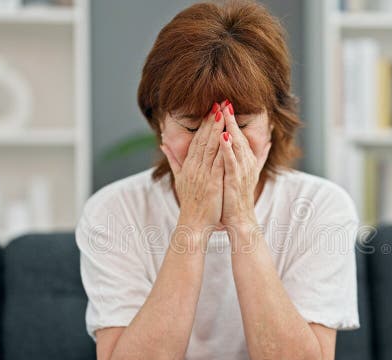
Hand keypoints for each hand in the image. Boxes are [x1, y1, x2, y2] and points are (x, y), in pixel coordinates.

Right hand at [159, 103, 224, 233]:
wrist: (193, 224)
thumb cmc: (191, 203)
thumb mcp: (180, 179)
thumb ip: (173, 160)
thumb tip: (164, 143)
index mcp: (188, 165)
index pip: (197, 140)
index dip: (204, 123)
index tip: (211, 108)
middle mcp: (194, 167)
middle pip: (203, 139)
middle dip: (211, 120)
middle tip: (219, 102)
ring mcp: (203, 175)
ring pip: (210, 147)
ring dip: (217, 128)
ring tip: (223, 112)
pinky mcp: (211, 183)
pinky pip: (218, 162)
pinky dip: (222, 149)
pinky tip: (228, 136)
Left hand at [219, 100, 270, 234]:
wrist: (239, 219)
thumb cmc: (238, 197)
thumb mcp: (249, 172)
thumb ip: (259, 156)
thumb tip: (269, 141)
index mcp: (247, 160)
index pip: (239, 135)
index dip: (233, 119)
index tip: (226, 103)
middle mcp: (247, 163)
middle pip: (239, 135)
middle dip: (231, 118)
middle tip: (225, 100)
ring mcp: (242, 171)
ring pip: (236, 145)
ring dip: (230, 128)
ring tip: (223, 111)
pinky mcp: (235, 179)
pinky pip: (231, 161)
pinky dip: (227, 148)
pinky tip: (222, 137)